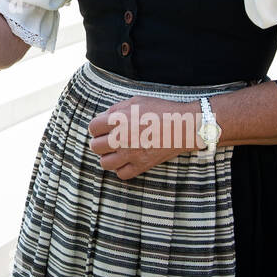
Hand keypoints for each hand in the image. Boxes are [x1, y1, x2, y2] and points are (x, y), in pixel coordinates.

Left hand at [86, 95, 200, 179]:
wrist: (184, 125)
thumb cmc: (161, 110)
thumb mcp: (135, 101)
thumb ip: (115, 109)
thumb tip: (103, 118)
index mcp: (119, 119)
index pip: (92, 128)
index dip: (96, 127)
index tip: (103, 128)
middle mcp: (122, 137)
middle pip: (95, 147)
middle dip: (100, 142)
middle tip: (109, 140)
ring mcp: (132, 153)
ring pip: (105, 163)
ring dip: (108, 157)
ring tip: (116, 152)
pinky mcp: (143, 165)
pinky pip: (121, 174)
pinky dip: (121, 169)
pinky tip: (127, 161)